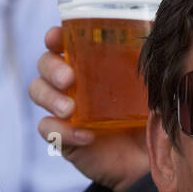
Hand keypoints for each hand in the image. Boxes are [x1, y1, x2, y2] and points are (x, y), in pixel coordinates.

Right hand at [29, 26, 151, 191]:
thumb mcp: (152, 85)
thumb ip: (148, 63)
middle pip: (44, 64)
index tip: (56, 38)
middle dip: (51, 68)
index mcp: (90, 64)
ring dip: (50, 98)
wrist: (151, 159)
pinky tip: (87, 137)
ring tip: (69, 110)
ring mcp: (65, 110)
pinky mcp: (64, 138)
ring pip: (38, 92)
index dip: (54, 37)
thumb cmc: (152, 115)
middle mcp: (73, 83)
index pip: (63, 43)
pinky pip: (48, 130)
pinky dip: (63, 132)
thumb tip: (154, 32)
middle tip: (68, 79)